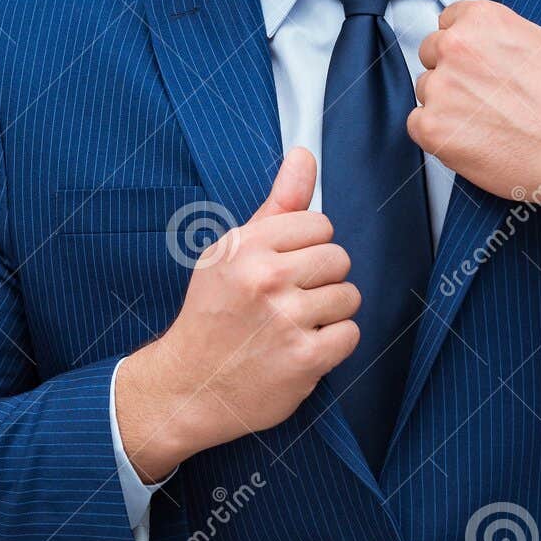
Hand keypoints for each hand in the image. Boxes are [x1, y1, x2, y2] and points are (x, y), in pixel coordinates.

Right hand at [113, 146, 360, 482]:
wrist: (189, 386)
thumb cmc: (214, 314)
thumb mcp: (232, 251)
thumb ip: (277, 205)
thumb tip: (304, 155)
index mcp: (247, 246)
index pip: (319, 224)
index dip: (307, 248)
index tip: (284, 268)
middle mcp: (266, 279)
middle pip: (338, 258)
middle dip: (321, 279)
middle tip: (289, 299)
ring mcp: (286, 320)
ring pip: (349, 296)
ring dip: (328, 313)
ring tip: (295, 324)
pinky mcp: (304, 359)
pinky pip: (350, 334)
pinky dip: (332, 344)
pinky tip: (302, 347)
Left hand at [408, 0, 540, 240]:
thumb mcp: (537, 44)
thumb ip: (495, 40)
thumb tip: (475, 50)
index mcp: (483, 18)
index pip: (447, 23)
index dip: (464, 50)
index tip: (478, 67)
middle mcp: (456, 46)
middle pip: (432, 56)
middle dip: (453, 76)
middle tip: (488, 101)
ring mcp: (441, 87)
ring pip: (426, 92)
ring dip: (447, 108)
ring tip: (490, 124)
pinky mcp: (433, 128)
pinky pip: (418, 126)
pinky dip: (441, 138)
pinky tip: (476, 141)